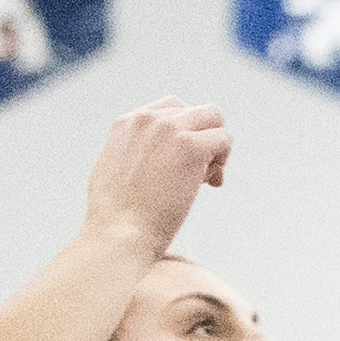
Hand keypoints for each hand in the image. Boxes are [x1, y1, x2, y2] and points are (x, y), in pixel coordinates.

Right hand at [81, 100, 230, 254]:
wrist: (121, 232)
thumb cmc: (118, 214)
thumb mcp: (115, 168)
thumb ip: (135, 151)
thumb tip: (157, 154)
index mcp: (128, 122)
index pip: (172, 108)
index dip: (186, 132)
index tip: (182, 161)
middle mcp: (149, 119)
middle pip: (198, 111)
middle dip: (204, 138)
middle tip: (200, 172)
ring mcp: (170, 130)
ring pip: (214, 119)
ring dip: (216, 148)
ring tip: (205, 179)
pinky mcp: (191, 147)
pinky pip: (224, 139)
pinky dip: (222, 161)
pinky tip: (209, 184)